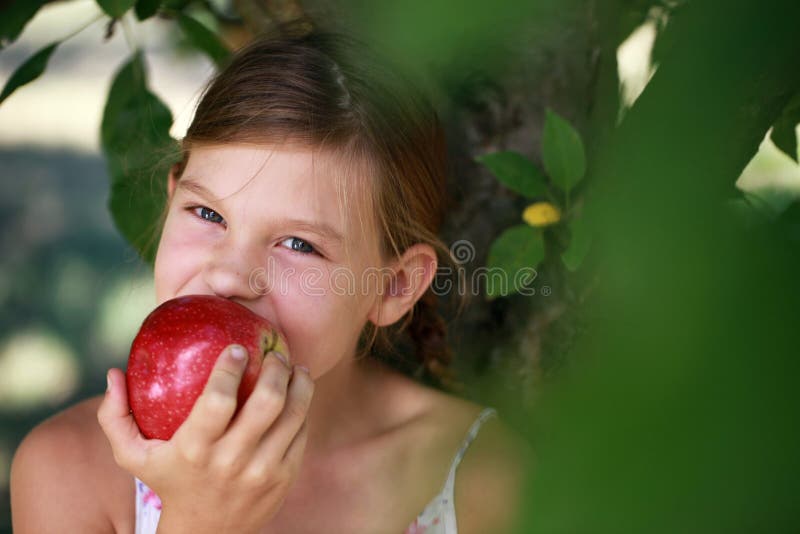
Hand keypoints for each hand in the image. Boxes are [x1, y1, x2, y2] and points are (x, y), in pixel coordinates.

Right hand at [97, 346, 313, 533]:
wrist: (207, 533)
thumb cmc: (170, 482)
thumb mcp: (134, 457)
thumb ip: (115, 416)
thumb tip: (113, 373)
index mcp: (194, 449)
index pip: (218, 400)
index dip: (230, 368)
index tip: (236, 348)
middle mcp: (231, 460)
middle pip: (266, 401)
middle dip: (275, 368)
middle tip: (274, 354)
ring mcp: (262, 470)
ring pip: (293, 414)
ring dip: (299, 383)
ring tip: (294, 367)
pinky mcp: (285, 477)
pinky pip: (301, 432)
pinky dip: (303, 407)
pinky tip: (299, 393)